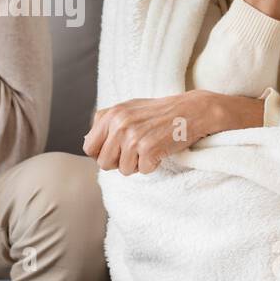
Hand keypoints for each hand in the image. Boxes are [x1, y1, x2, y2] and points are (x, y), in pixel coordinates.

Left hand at [83, 90, 261, 175]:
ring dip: (138, 164)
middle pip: (104, 163)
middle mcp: (119, 124)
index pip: (88, 147)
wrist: (191, 110)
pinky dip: (153, 165)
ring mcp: (134, 137)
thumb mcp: (128, 109)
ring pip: (124, 170)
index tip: (116, 151)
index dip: (101, 153)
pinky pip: (143, 171)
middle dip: (119, 162)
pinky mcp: (149, 149)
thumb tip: (87, 145)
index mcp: (110, 114)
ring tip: (150, 147)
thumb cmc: (159, 112)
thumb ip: (106, 123)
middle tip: (136, 151)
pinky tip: (160, 150)